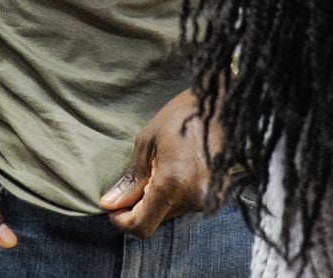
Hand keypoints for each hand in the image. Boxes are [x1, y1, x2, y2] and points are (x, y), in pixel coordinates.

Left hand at [99, 90, 208, 237]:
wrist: (220, 106)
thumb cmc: (182, 116)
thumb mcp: (148, 141)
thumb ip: (132, 178)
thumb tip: (111, 203)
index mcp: (172, 184)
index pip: (142, 226)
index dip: (122, 221)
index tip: (112, 205)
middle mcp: (192, 199)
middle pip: (154, 221)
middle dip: (136, 208)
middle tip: (132, 180)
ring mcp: (205, 200)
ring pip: (168, 215)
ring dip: (155, 200)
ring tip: (156, 168)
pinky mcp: (213, 196)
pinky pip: (183, 206)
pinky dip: (171, 196)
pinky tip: (171, 170)